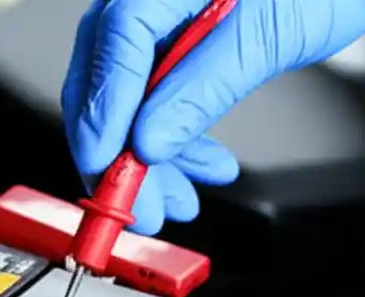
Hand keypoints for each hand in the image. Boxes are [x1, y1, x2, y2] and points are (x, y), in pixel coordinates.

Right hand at [62, 0, 364, 233]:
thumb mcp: (263, 39)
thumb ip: (200, 90)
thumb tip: (150, 143)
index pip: (114, 45)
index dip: (102, 113)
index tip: (107, 167)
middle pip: (104, 79)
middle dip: (120, 152)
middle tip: (140, 206)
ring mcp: (160, 22)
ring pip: (127, 100)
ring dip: (150, 159)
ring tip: (178, 199)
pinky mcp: (177, 47)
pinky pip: (157, 99)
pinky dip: (175, 139)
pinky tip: (203, 165)